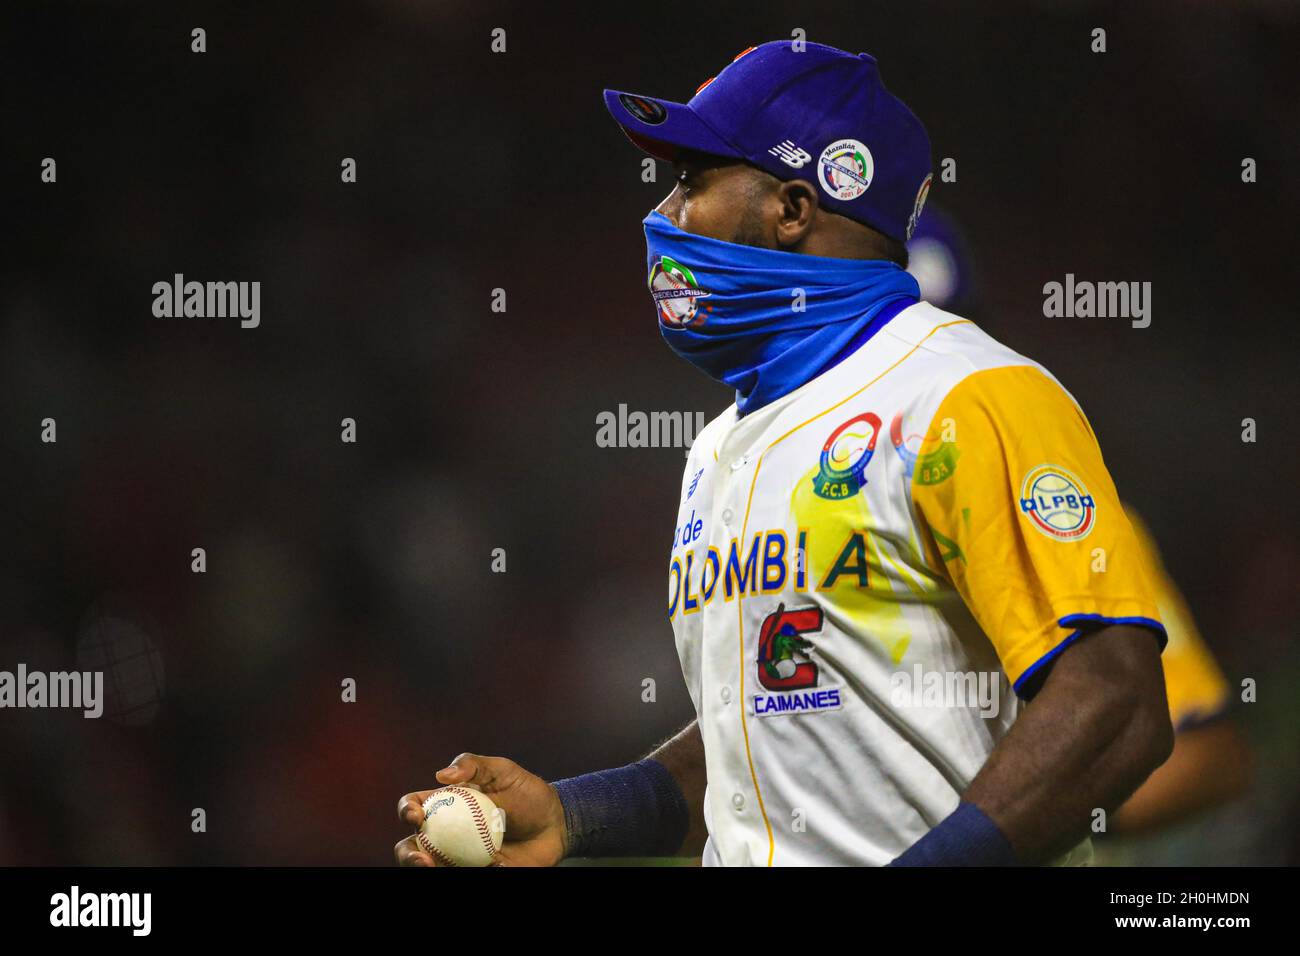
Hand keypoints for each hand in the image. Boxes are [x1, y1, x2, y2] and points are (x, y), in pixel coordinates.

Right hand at [394, 752, 567, 866]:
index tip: (417, 818)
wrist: (556, 823)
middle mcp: (447, 832)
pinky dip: (477, 869)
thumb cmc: (527, 792)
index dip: (407, 811)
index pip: (414, 807)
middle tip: (423, 860)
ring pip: (431, 866)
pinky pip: (465, 873)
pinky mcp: (478, 870)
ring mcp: (460, 855)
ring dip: (428, 868)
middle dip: (408, 855)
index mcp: (446, 804)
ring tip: (437, 868)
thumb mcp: (502, 770)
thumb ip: (473, 765)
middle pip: (411, 846)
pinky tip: (497, 863)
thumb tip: (441, 775)